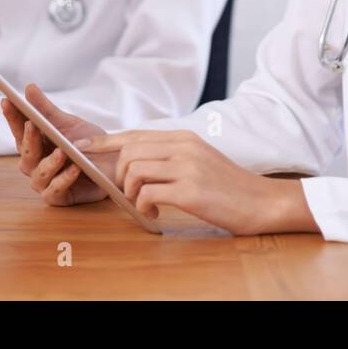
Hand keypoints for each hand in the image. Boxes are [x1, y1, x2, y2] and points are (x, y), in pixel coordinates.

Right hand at [1, 84, 110, 205]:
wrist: (113, 163)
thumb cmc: (87, 144)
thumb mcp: (68, 123)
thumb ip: (46, 109)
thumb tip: (28, 88)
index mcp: (35, 144)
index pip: (18, 130)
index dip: (11, 116)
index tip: (6, 100)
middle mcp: (35, 164)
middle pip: (25, 153)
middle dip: (29, 138)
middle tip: (32, 124)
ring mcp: (45, 182)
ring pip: (39, 174)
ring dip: (50, 162)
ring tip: (62, 151)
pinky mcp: (58, 197)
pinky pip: (56, 190)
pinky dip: (64, 179)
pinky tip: (75, 168)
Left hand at [75, 129, 319, 235]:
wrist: (263, 202)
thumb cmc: (230, 186)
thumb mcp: (201, 159)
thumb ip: (173, 155)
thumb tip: (137, 161)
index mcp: (185, 137)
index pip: (135, 134)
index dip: (106, 141)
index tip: (84, 148)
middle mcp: (184, 146)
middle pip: (129, 152)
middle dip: (119, 175)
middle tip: (130, 192)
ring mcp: (187, 167)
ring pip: (134, 171)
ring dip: (131, 193)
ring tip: (145, 205)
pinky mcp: (190, 191)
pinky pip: (148, 194)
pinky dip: (144, 207)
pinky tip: (155, 214)